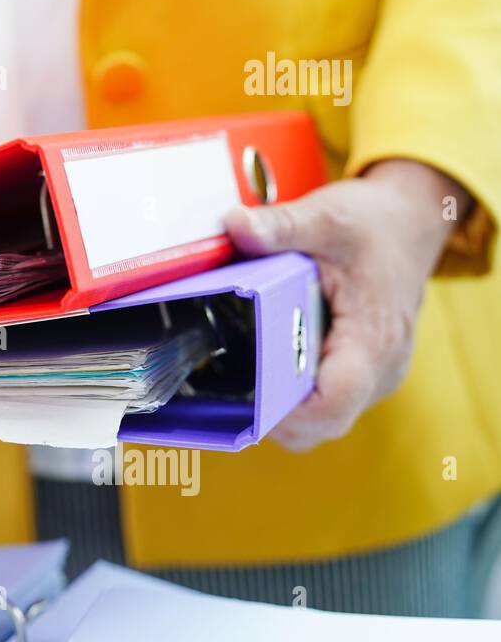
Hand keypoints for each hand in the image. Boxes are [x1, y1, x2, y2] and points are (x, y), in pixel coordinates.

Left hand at [224, 159, 469, 450]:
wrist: (410, 223)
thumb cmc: (375, 225)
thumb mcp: (326, 217)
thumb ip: (280, 226)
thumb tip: (235, 226)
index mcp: (373, 341)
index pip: (332, 405)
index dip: (284, 411)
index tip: (244, 389)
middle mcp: (379, 371)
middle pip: (319, 424)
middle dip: (271, 412)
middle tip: (230, 376)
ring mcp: (372, 377)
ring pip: (319, 419)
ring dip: (279, 403)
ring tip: (245, 364)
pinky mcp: (360, 373)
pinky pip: (323, 400)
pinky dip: (292, 390)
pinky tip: (266, 356)